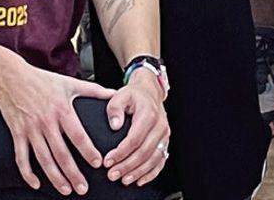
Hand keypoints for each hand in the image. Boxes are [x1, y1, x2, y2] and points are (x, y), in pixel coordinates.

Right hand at [0, 59, 117, 194]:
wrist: (11, 78)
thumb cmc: (43, 80)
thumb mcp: (69, 83)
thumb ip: (93, 89)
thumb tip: (114, 94)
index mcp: (62, 109)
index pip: (78, 135)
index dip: (88, 151)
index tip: (98, 164)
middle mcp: (46, 122)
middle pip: (61, 153)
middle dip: (73, 173)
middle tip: (83, 189)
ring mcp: (30, 130)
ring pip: (43, 159)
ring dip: (55, 177)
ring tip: (66, 190)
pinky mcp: (17, 134)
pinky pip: (21, 158)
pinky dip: (27, 174)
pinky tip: (36, 185)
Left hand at [101, 72, 170, 186]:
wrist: (149, 93)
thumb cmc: (134, 96)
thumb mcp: (120, 95)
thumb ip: (114, 108)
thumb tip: (115, 124)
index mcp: (148, 114)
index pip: (135, 138)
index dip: (121, 152)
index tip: (108, 161)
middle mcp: (159, 126)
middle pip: (144, 152)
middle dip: (127, 166)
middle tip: (112, 174)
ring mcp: (164, 135)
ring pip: (153, 159)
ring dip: (138, 172)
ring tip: (124, 179)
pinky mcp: (165, 142)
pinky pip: (161, 160)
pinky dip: (151, 173)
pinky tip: (140, 180)